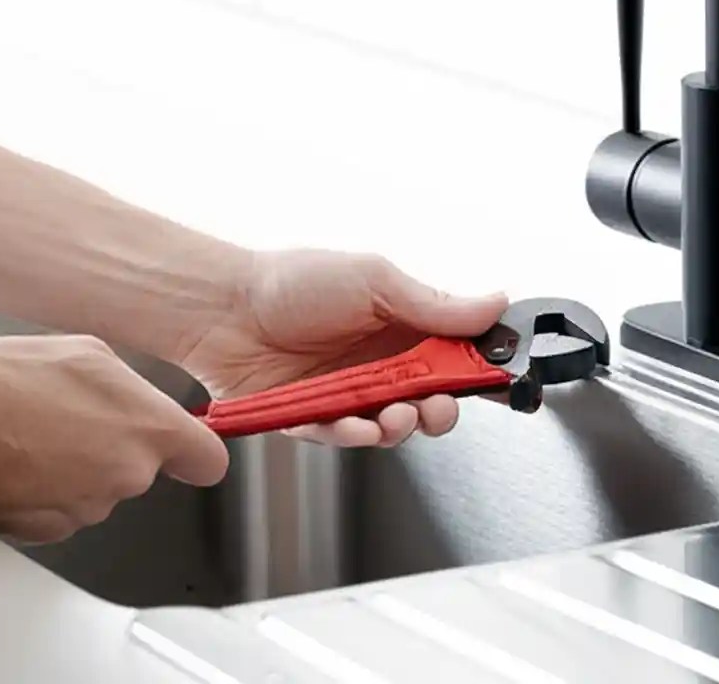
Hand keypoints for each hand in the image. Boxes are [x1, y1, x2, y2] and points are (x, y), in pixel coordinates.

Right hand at [0, 335, 227, 543]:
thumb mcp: (86, 354)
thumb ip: (129, 390)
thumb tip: (134, 403)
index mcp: (149, 429)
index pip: (208, 460)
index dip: (193, 453)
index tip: (187, 448)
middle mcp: (127, 475)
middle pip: (140, 471)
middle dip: (112, 450)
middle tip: (68, 418)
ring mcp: (86, 507)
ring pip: (96, 491)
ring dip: (71, 469)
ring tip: (29, 432)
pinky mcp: (46, 530)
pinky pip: (58, 511)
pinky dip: (39, 492)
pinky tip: (11, 459)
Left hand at [180, 249, 507, 447]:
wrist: (222, 307)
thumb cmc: (292, 283)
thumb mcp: (374, 281)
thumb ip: (435, 304)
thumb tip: (495, 303)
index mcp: (402, 328)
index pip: (456, 360)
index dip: (477, 376)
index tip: (491, 382)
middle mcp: (379, 365)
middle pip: (429, 404)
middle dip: (438, 413)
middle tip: (434, 407)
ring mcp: (347, 394)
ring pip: (389, 429)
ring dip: (397, 428)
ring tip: (391, 417)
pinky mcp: (313, 419)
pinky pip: (341, 438)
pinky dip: (349, 434)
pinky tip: (347, 422)